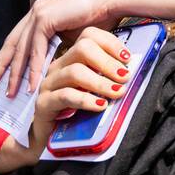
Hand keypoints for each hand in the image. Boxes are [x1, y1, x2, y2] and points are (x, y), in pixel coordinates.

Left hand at [0, 0, 117, 96]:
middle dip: (2, 67)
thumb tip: (52, 64)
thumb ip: (58, 46)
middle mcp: (35, 12)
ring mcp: (38, 13)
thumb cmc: (99, 18)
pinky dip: (34, 68)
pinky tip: (33, 83)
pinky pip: (36, 48)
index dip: (8, 57)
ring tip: (12, 91)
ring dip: (16, 72)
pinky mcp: (45, 18)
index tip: (0, 73)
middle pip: (13, 44)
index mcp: (40, 15)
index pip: (18, 39)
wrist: (110, 1)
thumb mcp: (72, 36)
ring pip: (21, 48)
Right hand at [0, 27, 131, 174]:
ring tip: (117, 92)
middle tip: (124, 77)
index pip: (89, 36)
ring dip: (100, 82)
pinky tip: (100, 104)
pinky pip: (65, 95)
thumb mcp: (95, 91)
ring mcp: (49, 84)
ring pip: (75, 72)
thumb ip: (109, 78)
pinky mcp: (43, 103)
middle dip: (107, 62)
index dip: (110, 43)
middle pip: (82, 49)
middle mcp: (59, 67)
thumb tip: (132, 71)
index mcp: (72, 59)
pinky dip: (86, 99)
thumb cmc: (77, 113)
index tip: (128, 58)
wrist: (49, 138)